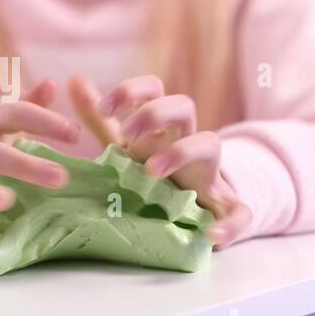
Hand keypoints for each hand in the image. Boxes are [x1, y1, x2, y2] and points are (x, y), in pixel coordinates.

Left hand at [67, 75, 251, 246]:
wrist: (195, 207)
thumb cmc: (155, 170)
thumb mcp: (126, 144)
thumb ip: (100, 117)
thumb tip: (74, 80)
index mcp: (161, 127)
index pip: (153, 89)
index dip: (130, 91)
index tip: (105, 110)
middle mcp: (186, 141)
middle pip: (183, 105)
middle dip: (153, 113)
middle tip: (128, 136)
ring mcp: (207, 173)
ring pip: (211, 143)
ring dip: (180, 153)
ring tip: (151, 173)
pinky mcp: (225, 207)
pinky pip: (241, 213)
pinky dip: (230, 224)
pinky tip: (212, 235)